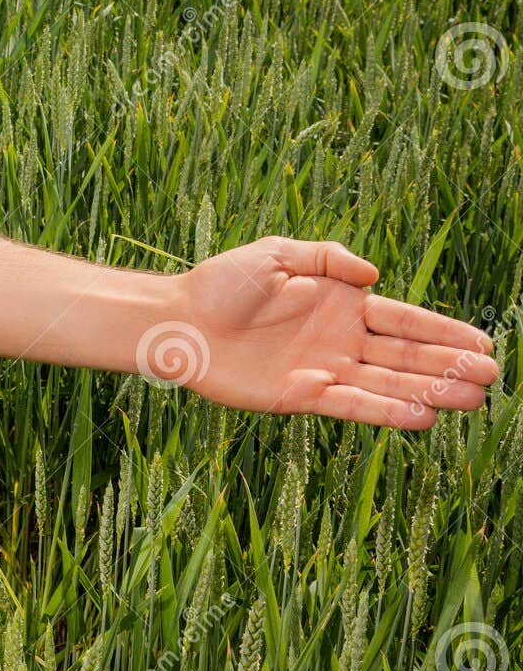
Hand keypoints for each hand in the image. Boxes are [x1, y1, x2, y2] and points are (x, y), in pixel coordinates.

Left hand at [156, 235, 497, 427]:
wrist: (179, 320)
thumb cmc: (222, 283)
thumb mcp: (277, 254)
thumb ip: (327, 258)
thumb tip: (374, 275)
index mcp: (340, 304)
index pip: (403, 321)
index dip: (443, 332)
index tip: (483, 343)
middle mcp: (339, 340)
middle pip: (404, 356)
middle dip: (447, 366)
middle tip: (490, 378)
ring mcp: (323, 369)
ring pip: (386, 383)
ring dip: (428, 392)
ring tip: (470, 401)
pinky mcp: (299, 395)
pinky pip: (351, 405)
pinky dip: (384, 411)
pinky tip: (421, 416)